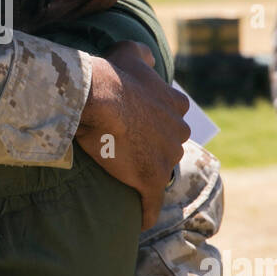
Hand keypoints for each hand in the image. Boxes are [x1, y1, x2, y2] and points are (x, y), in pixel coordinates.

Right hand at [76, 40, 189, 229]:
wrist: (98, 97)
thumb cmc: (112, 74)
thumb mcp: (131, 53)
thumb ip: (145, 56)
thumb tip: (152, 61)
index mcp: (176, 105)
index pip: (170, 120)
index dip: (151, 125)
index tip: (135, 128)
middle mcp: (178, 132)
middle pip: (166, 148)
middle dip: (150, 151)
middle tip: (124, 151)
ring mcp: (166, 158)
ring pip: (158, 173)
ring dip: (143, 177)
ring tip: (122, 180)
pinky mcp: (151, 181)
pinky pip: (151, 204)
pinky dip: (146, 213)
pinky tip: (140, 222)